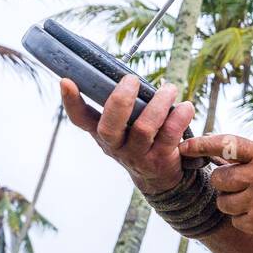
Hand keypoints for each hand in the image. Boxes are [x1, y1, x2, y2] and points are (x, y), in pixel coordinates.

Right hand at [60, 75, 195, 194]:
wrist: (159, 178)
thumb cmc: (139, 140)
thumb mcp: (124, 127)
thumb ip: (122, 107)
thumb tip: (126, 74)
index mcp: (102, 134)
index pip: (81, 119)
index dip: (72, 102)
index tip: (66, 81)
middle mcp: (116, 146)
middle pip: (110, 127)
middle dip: (120, 100)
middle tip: (132, 79)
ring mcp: (137, 155)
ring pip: (144, 129)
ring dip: (158, 104)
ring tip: (169, 88)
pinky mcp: (160, 160)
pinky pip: (170, 136)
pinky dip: (179, 117)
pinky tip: (186, 106)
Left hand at [178, 134, 252, 242]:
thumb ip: (248, 158)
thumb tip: (214, 156)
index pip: (226, 145)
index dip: (202, 145)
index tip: (185, 147)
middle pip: (219, 179)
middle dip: (223, 184)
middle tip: (239, 186)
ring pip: (224, 203)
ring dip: (232, 204)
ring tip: (252, 202)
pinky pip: (236, 221)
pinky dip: (244, 220)